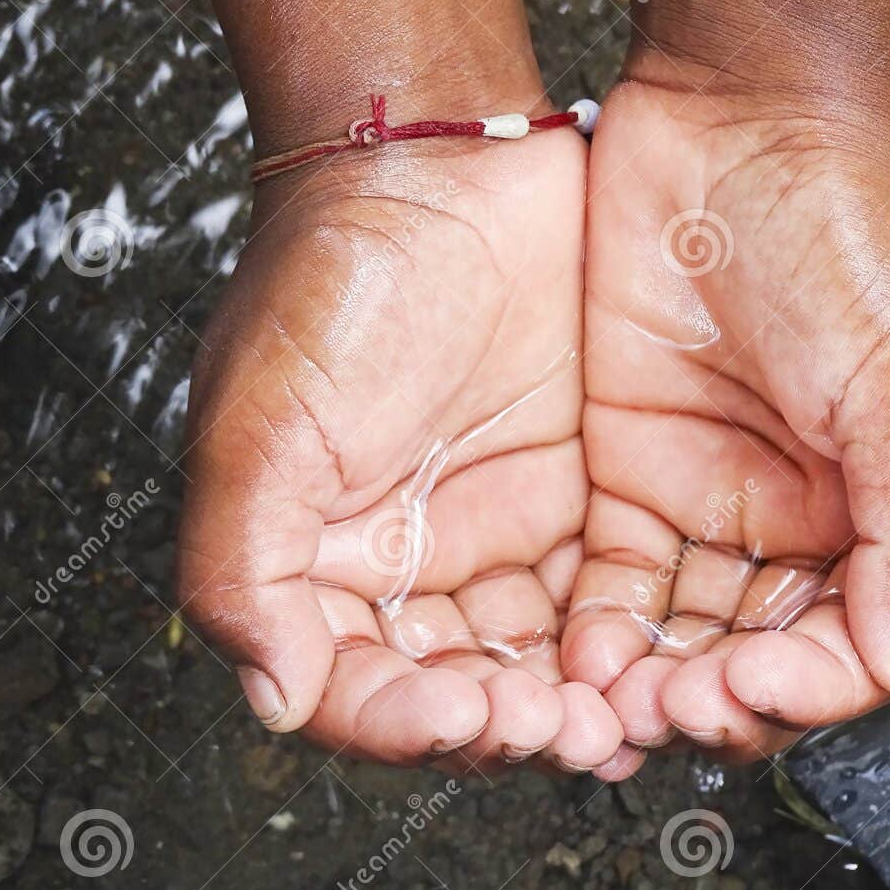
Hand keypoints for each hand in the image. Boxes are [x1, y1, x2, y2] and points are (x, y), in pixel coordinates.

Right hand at [178, 132, 633, 777]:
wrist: (439, 161)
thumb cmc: (329, 274)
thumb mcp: (260, 423)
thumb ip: (245, 568)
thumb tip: (274, 696)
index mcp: (315, 561)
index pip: (353, 689)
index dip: (403, 723)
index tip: (462, 710)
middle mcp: (404, 562)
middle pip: (450, 691)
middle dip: (502, 726)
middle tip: (558, 729)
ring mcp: (492, 533)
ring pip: (531, 662)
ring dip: (568, 705)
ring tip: (611, 714)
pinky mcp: (571, 499)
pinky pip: (595, 602)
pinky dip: (616, 644)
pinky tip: (645, 658)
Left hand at [566, 66, 889, 762]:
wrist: (740, 107)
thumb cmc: (856, 222)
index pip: (869, 643)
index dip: (815, 688)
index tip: (754, 686)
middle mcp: (819, 511)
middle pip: (773, 654)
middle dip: (726, 698)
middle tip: (671, 712)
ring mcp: (723, 490)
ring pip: (693, 632)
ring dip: (658, 683)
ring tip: (612, 709)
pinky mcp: (638, 464)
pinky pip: (621, 577)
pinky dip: (603, 629)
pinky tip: (582, 659)